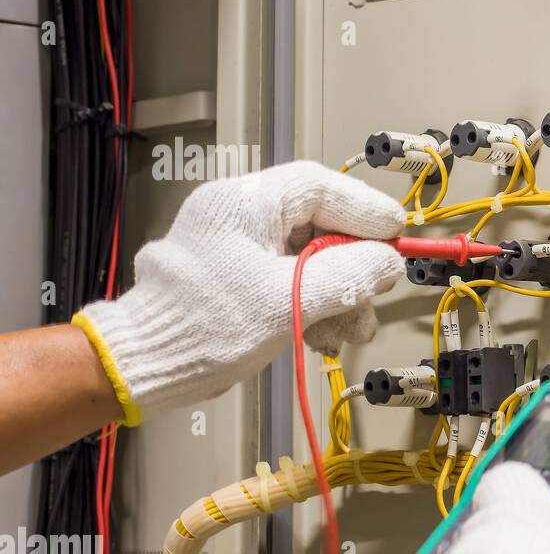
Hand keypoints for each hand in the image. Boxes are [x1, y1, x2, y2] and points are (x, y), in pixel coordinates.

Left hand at [75, 160, 407, 423]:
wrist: (148, 366)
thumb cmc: (200, 327)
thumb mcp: (287, 301)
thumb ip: (346, 276)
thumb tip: (386, 262)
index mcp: (243, 204)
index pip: (320, 187)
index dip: (365, 210)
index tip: (396, 235)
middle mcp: (239, 215)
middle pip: (320, 223)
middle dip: (353, 265)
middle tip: (374, 291)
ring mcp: (238, 246)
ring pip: (310, 256)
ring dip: (339, 292)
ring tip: (350, 329)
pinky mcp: (239, 275)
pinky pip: (292, 277)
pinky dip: (315, 303)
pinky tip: (324, 333)